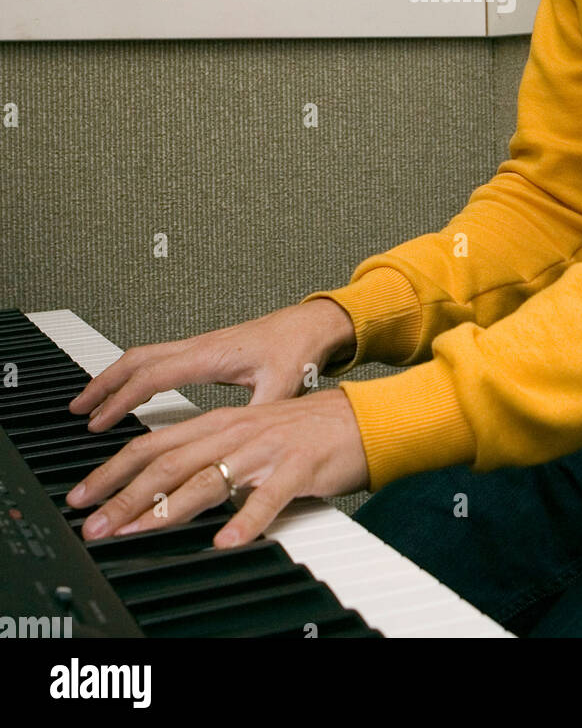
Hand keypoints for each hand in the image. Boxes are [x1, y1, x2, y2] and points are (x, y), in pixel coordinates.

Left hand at [66, 388, 369, 546]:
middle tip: (96, 523)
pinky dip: (246, 520)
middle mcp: (236, 432)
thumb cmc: (305, 432)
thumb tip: (163, 487)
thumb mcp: (248, 436)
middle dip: (125, 495)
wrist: (361, 418)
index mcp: (220, 424)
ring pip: (208, 478)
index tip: (85, 495)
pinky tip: (227, 539)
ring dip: (168, 510)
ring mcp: (265, 450)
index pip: (155, 444)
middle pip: (169, 462)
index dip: (114, 470)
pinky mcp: (298, 468)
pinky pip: (269, 498)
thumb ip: (209, 456)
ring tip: (140, 532)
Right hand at [68, 300, 355, 431]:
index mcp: (210, 356)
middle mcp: (198, 347)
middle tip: (76, 410)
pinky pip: (157, 359)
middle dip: (103, 384)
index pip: (153, 376)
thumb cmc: (298, 351)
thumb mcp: (281, 388)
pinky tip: (130, 393)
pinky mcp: (204, 351)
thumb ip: (259, 418)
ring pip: (143, 356)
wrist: (311, 326)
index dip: (122, 400)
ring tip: (90, 402)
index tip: (98, 422)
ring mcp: (199, 347)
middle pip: (136, 360)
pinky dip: (134, 374)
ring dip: (114, 377)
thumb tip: (243, 449)